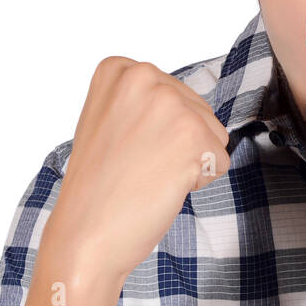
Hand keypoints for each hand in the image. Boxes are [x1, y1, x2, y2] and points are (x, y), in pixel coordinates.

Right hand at [45, 57, 230, 280]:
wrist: (84, 235)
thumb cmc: (97, 187)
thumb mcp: (108, 121)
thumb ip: (141, 101)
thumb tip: (180, 100)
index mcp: (120, 70)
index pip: (174, 94)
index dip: (158, 130)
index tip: (125, 147)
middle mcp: (145, 76)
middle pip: (197, 111)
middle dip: (177, 144)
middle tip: (137, 166)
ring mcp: (170, 105)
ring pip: (213, 134)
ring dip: (190, 161)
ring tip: (148, 175)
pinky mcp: (193, 136)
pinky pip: (220, 161)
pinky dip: (199, 181)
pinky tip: (161, 187)